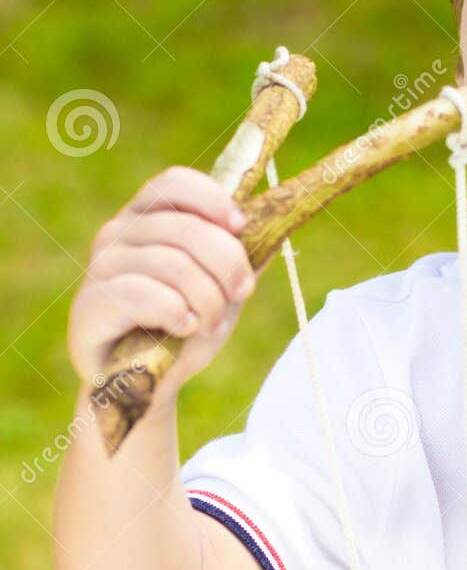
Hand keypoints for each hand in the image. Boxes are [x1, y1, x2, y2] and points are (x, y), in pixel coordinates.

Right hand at [68, 165, 256, 390]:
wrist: (142, 385)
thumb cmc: (180, 329)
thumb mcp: (221, 292)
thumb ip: (241, 262)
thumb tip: (272, 233)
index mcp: (148, 217)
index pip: (176, 183)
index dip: (213, 200)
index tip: (242, 228)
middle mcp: (118, 232)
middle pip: (185, 227)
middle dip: (227, 263)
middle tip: (241, 293)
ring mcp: (100, 266)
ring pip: (171, 263)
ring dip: (207, 298)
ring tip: (210, 323)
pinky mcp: (90, 304)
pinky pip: (144, 295)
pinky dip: (176, 312)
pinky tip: (185, 327)